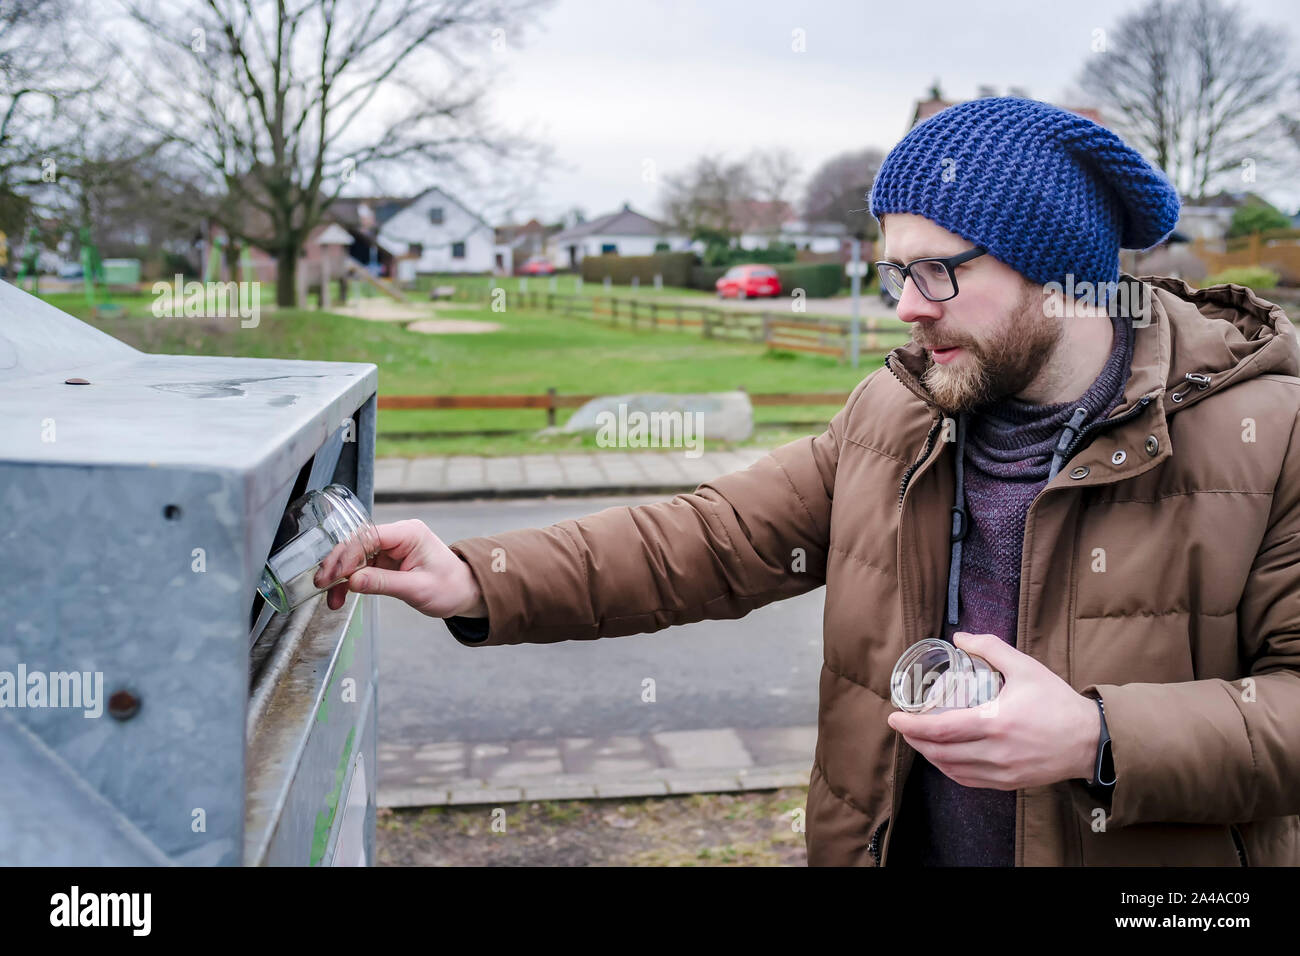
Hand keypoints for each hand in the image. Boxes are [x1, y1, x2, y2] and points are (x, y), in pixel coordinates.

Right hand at [314, 518, 486, 617]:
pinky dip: (351, 581)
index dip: (346, 555)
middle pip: (357, 544)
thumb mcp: (417, 589)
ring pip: (356, 557)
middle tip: (321, 584)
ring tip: (332, 599)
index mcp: (408, 533)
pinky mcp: (388, 560)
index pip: (368, 537)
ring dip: (342, 577)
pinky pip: (363, 566)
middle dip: (338, 565)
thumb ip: (383, 583)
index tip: (331, 575)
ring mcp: (391, 547)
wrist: (466, 593)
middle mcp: (398, 535)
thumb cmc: (450, 588)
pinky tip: (341, 595)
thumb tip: (352, 582)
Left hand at [885, 632, 1099, 789]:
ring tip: (919, 740)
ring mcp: (1002, 772)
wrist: (1090, 740)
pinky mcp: (1008, 783)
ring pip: (951, 769)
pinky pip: (968, 781)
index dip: (912, 726)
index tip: (895, 718)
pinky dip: (949, 769)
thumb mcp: (1026, 667)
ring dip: (929, 756)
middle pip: (940, 753)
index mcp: (996, 723)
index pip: (942, 730)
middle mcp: (995, 752)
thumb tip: (959, 637)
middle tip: (903, 727)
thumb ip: (991, 648)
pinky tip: (943, 757)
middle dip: (915, 741)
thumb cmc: (1057, 702)